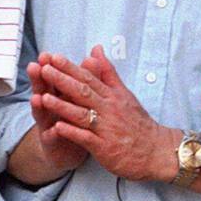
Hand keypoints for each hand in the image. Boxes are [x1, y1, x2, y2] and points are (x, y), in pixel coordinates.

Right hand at [26, 54, 90, 173]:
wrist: (70, 149)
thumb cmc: (76, 118)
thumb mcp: (81, 97)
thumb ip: (87, 77)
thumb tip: (92, 56)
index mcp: (60, 93)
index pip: (54, 76)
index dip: (51, 66)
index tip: (46, 54)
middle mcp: (51, 107)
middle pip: (43, 91)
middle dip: (39, 79)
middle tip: (35, 67)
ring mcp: (49, 124)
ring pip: (43, 113)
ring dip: (39, 106)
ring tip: (36, 97)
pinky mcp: (52, 143)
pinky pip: (52, 138)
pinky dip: (52, 134)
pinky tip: (52, 130)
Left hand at [37, 46, 175, 182]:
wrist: (156, 151)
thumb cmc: (138, 123)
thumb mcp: (125, 94)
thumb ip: (107, 72)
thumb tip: (96, 50)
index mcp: (112, 96)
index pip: (89, 78)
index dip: (70, 68)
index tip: (54, 57)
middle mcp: (109, 110)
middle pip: (83, 92)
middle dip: (62, 81)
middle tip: (45, 69)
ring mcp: (107, 129)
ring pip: (82, 115)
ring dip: (62, 106)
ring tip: (44, 98)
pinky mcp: (105, 148)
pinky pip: (86, 139)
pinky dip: (72, 133)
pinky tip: (57, 127)